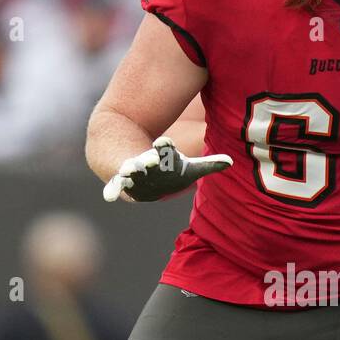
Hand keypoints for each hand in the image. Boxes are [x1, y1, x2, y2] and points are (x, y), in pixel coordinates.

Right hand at [103, 136, 232, 201]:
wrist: (135, 164)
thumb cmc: (168, 169)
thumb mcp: (188, 168)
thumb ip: (209, 164)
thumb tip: (232, 162)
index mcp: (163, 156)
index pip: (165, 149)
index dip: (165, 147)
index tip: (165, 143)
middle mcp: (148, 162)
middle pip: (148, 160)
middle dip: (149, 160)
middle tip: (150, 159)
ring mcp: (134, 171)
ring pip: (132, 169)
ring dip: (132, 170)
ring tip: (130, 170)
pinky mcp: (123, 182)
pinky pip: (115, 186)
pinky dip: (112, 190)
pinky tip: (108, 197)